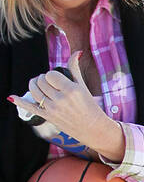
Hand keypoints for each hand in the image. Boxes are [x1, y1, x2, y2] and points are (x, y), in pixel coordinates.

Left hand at [8, 51, 123, 157]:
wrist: (93, 129)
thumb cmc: (90, 107)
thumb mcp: (83, 87)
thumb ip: (75, 69)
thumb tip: (76, 52)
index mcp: (71, 90)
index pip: (50, 75)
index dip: (52, 75)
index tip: (57, 79)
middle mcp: (61, 100)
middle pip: (41, 82)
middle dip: (43, 79)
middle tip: (50, 83)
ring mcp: (53, 109)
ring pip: (34, 91)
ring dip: (33, 85)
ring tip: (39, 85)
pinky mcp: (48, 117)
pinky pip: (30, 108)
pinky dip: (20, 102)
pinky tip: (12, 97)